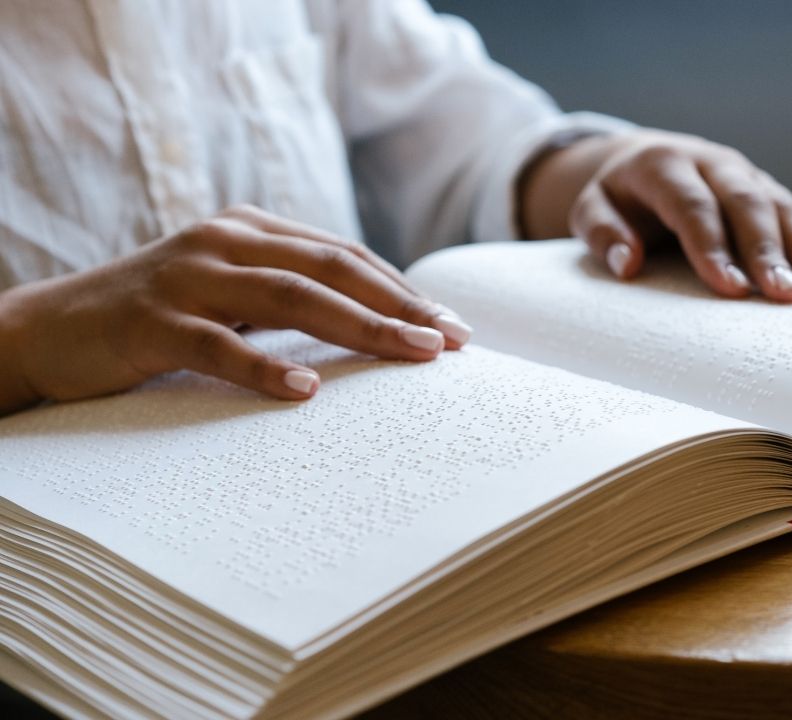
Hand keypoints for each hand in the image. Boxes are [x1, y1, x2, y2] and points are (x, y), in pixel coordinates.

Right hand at [0, 205, 470, 412]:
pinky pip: (216, 344)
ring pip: (289, 296)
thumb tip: (379, 328)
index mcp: (251, 228)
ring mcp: (186, 277)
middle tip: (452, 342)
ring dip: (359, 326)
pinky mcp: (150, 322)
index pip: (345, 255)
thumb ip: (291, 296)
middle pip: (331, 269)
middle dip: (399, 305)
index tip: (454, 327)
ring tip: (411, 354)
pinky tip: (305, 390)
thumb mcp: (230, 293)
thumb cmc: (159, 318)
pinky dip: (263, 366)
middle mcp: (224, 239)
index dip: (403, 288)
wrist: (50, 330)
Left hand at [520, 129, 791, 301]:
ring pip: (785, 208)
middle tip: (786, 296)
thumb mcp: (592, 208)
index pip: (693, 206)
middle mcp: (716, 165)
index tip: (729, 288)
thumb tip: (628, 263)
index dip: (712, 247)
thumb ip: (603, 233)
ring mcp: (749, 176)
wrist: (647, 158)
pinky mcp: (771, 190)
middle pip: (747, 206)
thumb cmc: (619, 197)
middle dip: (769, 252)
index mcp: (667, 165)